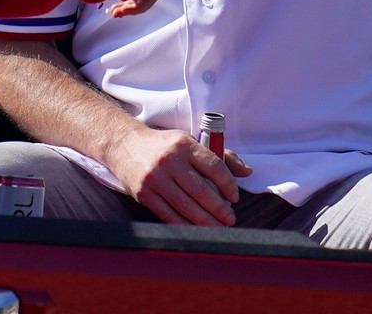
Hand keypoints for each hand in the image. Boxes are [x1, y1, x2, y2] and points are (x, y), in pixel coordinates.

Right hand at [100, 126, 253, 225]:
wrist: (124, 145)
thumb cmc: (163, 145)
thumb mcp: (189, 142)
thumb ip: (220, 155)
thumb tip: (247, 172)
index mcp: (184, 144)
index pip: (214, 167)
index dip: (228, 185)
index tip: (234, 197)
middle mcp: (169, 160)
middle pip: (202, 191)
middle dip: (220, 209)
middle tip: (231, 219)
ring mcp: (155, 178)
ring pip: (186, 206)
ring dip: (206, 221)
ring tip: (219, 228)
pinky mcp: (144, 193)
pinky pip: (168, 214)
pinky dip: (185, 225)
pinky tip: (196, 229)